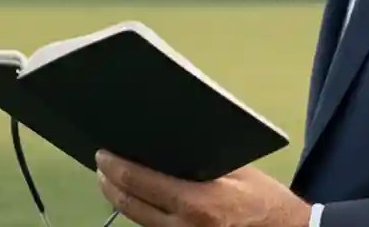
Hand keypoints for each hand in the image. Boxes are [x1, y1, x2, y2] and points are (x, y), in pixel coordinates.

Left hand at [95, 150, 310, 226]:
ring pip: (138, 221)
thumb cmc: (267, 201)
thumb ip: (205, 164)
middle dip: (110, 185)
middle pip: (130, 207)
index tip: (102, 155)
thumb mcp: (240, 173)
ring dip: (121, 200)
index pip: (142, 183)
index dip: (116, 168)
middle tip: (101, 166)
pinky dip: (142, 214)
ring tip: (113, 181)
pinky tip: (139, 200)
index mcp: (196, 202)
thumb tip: (174, 148)